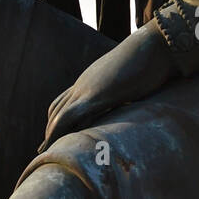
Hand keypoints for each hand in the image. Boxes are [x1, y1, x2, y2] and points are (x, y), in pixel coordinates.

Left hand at [41, 22, 173, 149]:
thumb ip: (125, 91)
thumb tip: (131, 101)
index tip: (53, 137)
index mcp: (91, 80)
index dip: (57, 119)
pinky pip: (73, 115)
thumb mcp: (132, 80)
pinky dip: (62, 132)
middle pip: (56, 109)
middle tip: (43, 151)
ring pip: (60, 115)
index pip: (64, 101)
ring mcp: (88, 88)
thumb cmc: (150, 60)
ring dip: (52, 135)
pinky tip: (61, 146)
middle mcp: (84, 84)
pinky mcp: (97, 94)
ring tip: (47, 154)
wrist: (155, 44)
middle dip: (50, 131)